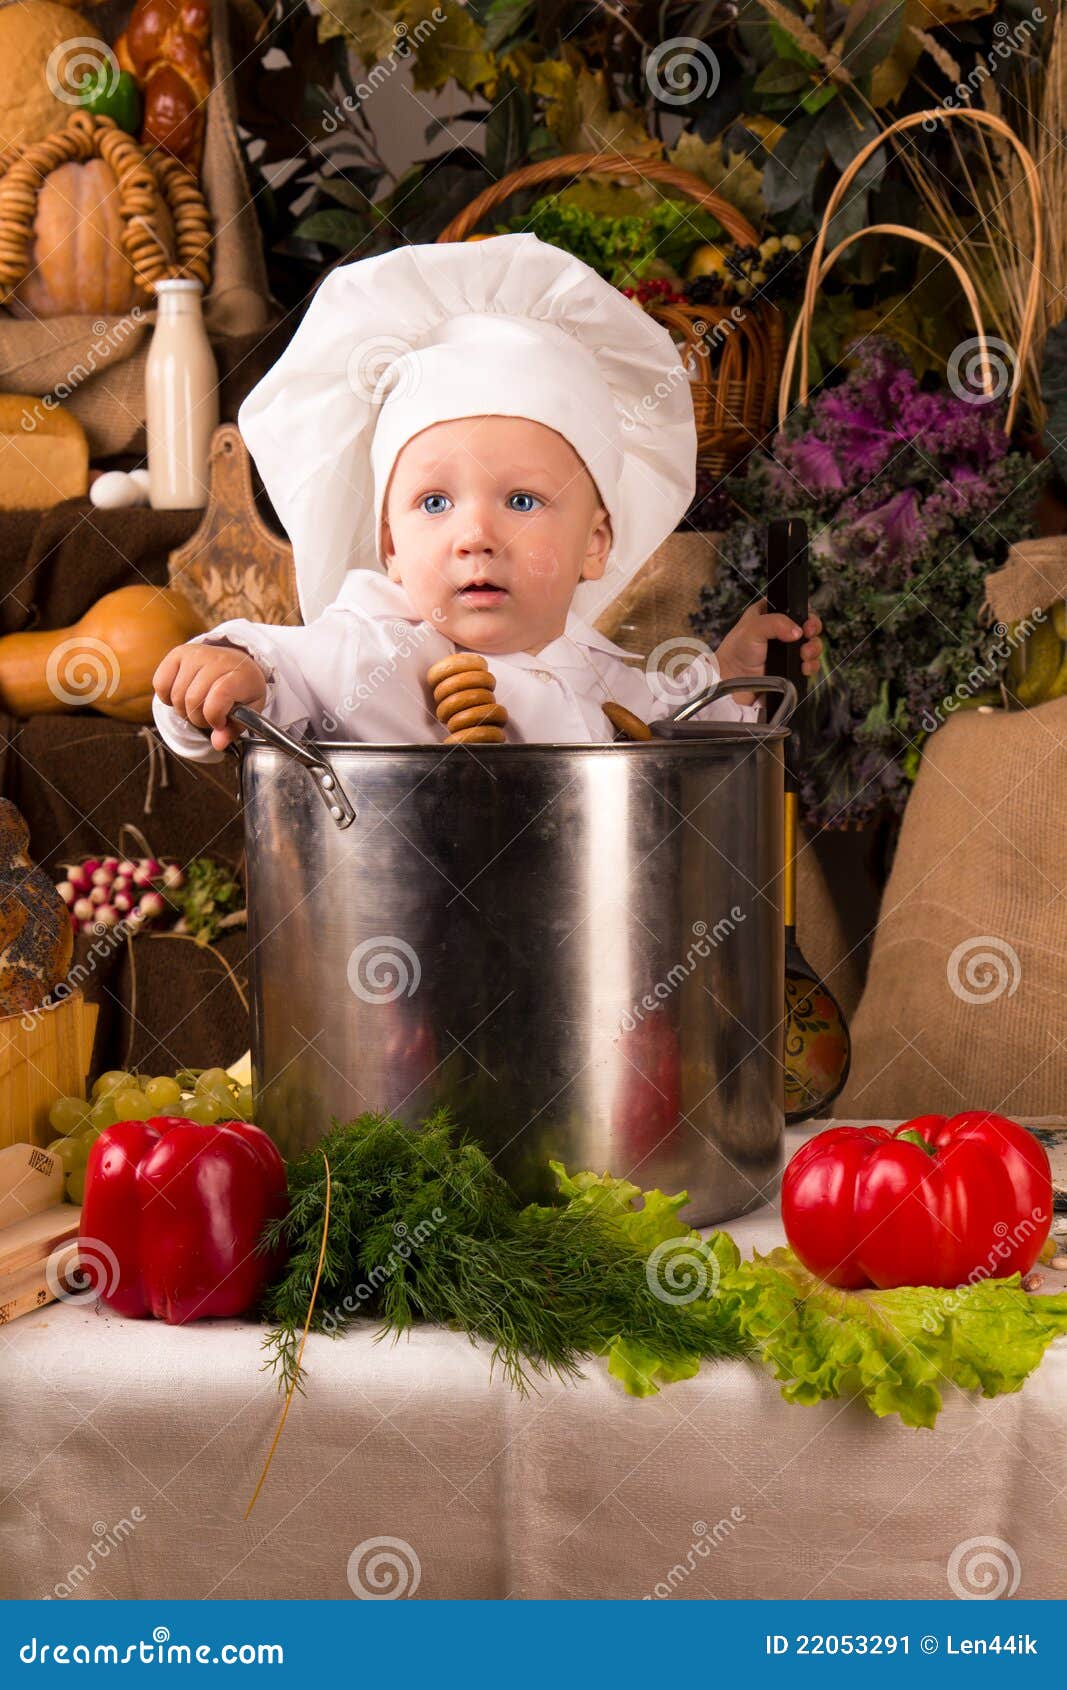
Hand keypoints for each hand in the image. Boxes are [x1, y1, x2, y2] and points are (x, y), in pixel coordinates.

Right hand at [153, 643, 267, 750]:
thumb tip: (218, 743)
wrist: (237, 662)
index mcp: (240, 674)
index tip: (220, 722)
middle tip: (207, 717)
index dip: (215, 717)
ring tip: (196, 707)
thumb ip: (234, 730)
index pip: (219, 697)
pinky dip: (167, 698)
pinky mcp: (177, 653)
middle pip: (192, 700)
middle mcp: (217, 659)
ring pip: (176, 695)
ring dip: (183, 711)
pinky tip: (181, 697)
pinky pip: (160, 684)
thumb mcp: (249, 711)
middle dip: (198, 719)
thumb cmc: (242, 689)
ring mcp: (195, 654)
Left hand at [714, 600, 822, 705]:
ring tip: (804, 655)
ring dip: (813, 649)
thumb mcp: (752, 629)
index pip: (795, 607)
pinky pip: (810, 664)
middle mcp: (781, 630)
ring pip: (812, 644)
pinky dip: (811, 665)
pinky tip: (804, 667)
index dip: (805, 612)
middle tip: (808, 636)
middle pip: (809, 625)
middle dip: (813, 631)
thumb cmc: (735, 652)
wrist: (731, 682)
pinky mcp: (791, 667)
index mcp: (770, 614)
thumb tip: (797, 630)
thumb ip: (775, 623)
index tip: (806, 622)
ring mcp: (787, 650)